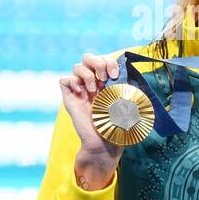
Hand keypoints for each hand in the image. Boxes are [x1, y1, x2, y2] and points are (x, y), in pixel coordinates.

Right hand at [60, 52, 122, 189]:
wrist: (105, 142)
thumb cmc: (119, 125)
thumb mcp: (129, 105)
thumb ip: (129, 89)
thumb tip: (134, 73)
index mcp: (108, 82)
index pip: (104, 60)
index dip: (109, 62)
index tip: (116, 75)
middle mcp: (94, 83)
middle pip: (88, 57)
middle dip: (97, 62)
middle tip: (104, 77)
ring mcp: (81, 89)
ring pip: (76, 66)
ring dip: (87, 74)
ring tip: (94, 90)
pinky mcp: (70, 97)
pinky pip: (64, 80)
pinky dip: (73, 82)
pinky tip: (82, 94)